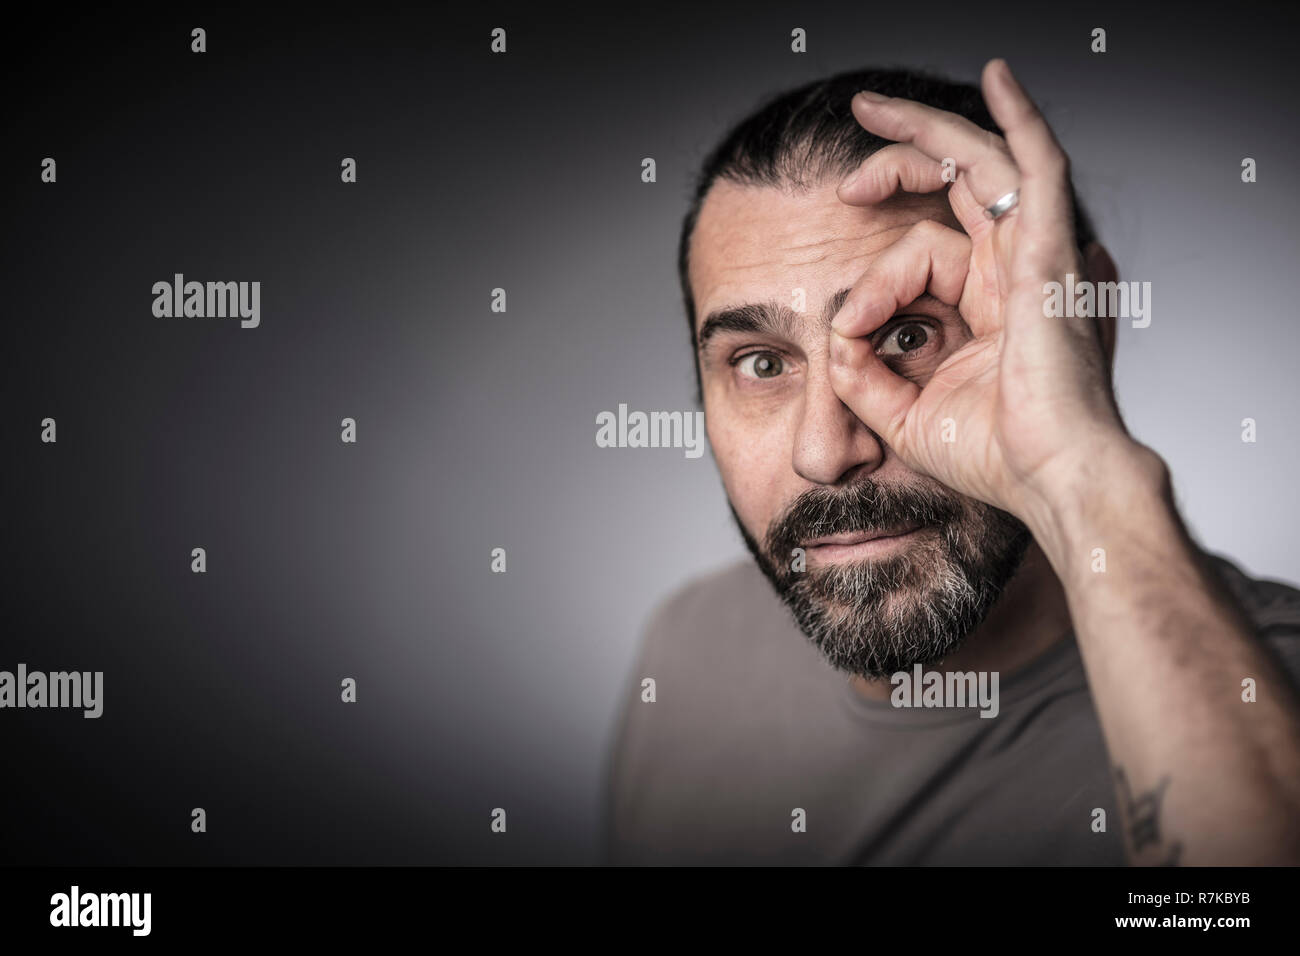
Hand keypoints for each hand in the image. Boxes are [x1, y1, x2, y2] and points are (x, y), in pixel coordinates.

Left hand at [828, 59, 1150, 530]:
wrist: (1048, 484)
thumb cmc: (993, 458)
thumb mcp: (900, 413)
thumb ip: (861, 372)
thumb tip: (832, 331)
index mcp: (987, 305)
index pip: (923, 249)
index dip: (870, 274)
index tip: (845, 327)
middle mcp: (1014, 272)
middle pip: (957, 183)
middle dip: (899, 152)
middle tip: (848, 146)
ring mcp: (1035, 258)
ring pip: (983, 164)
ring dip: (927, 129)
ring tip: (868, 111)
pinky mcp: (1049, 257)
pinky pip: (1038, 168)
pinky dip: (1022, 119)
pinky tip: (996, 77)